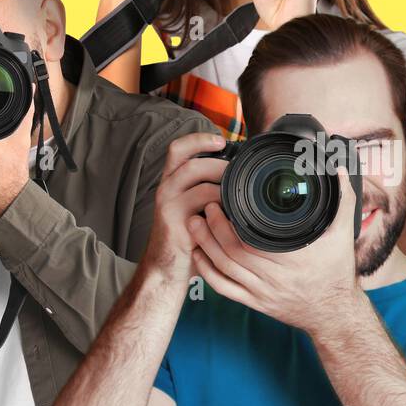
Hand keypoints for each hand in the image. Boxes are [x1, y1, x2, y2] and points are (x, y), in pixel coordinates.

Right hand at [141, 130, 227, 282]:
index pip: (178, 149)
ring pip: (201, 188)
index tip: (221, 140)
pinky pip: (204, 213)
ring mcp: (169, 208)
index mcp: (172, 180)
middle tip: (239, 175)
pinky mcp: (175, 226)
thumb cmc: (189, 233)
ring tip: (238, 196)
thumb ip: (208, 186)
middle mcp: (166, 189)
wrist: (168, 266)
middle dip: (220, 166)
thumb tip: (240, 171)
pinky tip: (233, 216)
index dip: (198, 140)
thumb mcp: (194, 205)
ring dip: (225, 189)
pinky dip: (222, 212)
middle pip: (192, 165)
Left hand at [188, 168, 358, 331]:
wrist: (335, 314)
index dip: (229, 222)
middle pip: (231, 253)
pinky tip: (199, 256)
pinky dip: (207, 272)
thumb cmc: (337, 273)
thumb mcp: (344, 235)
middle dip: (212, 229)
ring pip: (224, 269)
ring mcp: (261, 293)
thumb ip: (343, 200)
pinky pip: (223, 289)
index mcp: (293, 260)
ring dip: (205, 246)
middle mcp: (274, 279)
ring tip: (194, 224)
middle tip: (204, 208)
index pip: (250, 240)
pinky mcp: (255, 303)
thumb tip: (340, 170)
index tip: (221, 201)